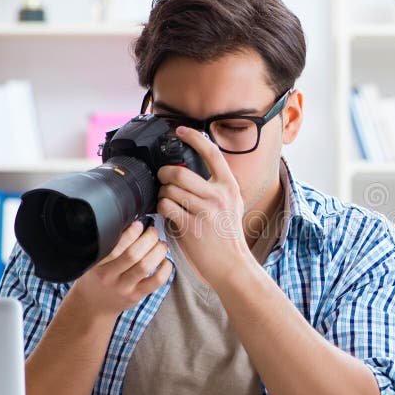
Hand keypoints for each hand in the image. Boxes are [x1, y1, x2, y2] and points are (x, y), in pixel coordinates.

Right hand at [65, 220, 171, 320]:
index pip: (115, 245)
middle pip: (133, 254)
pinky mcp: (135, 296)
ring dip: (158, 251)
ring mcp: (122, 288)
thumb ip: (108, 245)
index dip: (131, 232)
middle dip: (149, 238)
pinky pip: (156, 281)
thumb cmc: (97, 275)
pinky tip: (166, 261)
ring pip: (145, 266)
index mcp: (97, 263)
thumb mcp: (93, 260)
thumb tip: (132, 221)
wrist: (92, 305)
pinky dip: (165, 269)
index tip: (139, 224)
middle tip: (154, 231)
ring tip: (162, 244)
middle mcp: (108, 276)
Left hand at [156, 126, 251, 287]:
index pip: (212, 153)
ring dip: (163, 194)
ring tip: (167, 200)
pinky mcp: (191, 226)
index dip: (194, 138)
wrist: (230, 263)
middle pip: (180, 173)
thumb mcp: (232, 204)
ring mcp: (205, 211)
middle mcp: (219, 196)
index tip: (180, 131)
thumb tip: (192, 169)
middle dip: (165, 174)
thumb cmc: (227, 235)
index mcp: (229, 186)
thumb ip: (216, 186)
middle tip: (163, 178)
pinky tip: (168, 212)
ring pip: (170, 190)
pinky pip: (167, 207)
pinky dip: (162, 208)